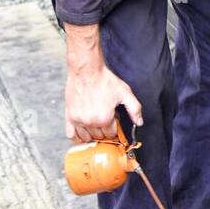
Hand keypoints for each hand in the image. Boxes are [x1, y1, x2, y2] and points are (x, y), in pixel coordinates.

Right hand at [62, 21, 142, 141]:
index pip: (111, 134)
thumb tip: (139, 123)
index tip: (113, 121)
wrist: (87, 71)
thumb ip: (135, 109)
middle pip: (99, 137)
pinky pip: (71, 135)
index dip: (113, 128)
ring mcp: (78, 120)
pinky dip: (77, 137)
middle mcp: (91, 122)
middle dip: (103, 131)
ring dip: (91, 134)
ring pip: (86, 138)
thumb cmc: (105, 80)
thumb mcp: (125, 93)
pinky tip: (82, 132)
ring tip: (95, 125)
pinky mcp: (70, 116)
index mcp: (105, 119)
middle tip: (104, 120)